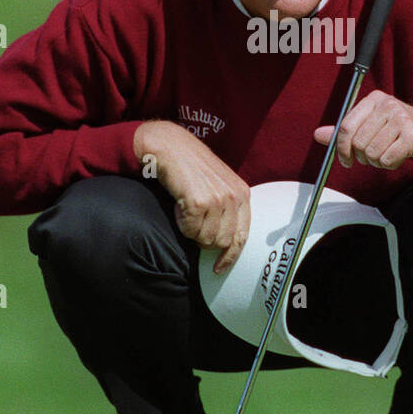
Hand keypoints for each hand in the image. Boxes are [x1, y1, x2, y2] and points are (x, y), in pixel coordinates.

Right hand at [133, 121, 250, 273]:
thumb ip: (227, 208)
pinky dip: (180, 222)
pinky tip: (178, 205)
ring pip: (205, 239)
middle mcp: (234, 197)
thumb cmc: (190, 166)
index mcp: (242, 194)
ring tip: (185, 209)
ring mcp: (217, 199)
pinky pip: (189, 230)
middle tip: (191, 222)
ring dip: (190, 230)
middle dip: (204, 239)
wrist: (170, 146)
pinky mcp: (199, 202)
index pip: (242, 236)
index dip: (230, 256)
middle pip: (221, 242)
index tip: (219, 268)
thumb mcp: (219, 183)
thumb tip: (223, 242)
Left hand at [313, 90, 412, 169]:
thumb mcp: (373, 126)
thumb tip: (318, 135)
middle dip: (365, 157)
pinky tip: (401, 156)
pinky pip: (387, 160)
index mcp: (374, 99)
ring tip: (391, 153)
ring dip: (379, 161)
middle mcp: (387, 105)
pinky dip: (391, 164)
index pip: (346, 126)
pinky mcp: (412, 135)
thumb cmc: (403, 132)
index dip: (342, 148)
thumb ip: (346, 131)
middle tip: (377, 156)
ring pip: (372, 153)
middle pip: (359, 143)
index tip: (346, 161)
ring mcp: (401, 118)